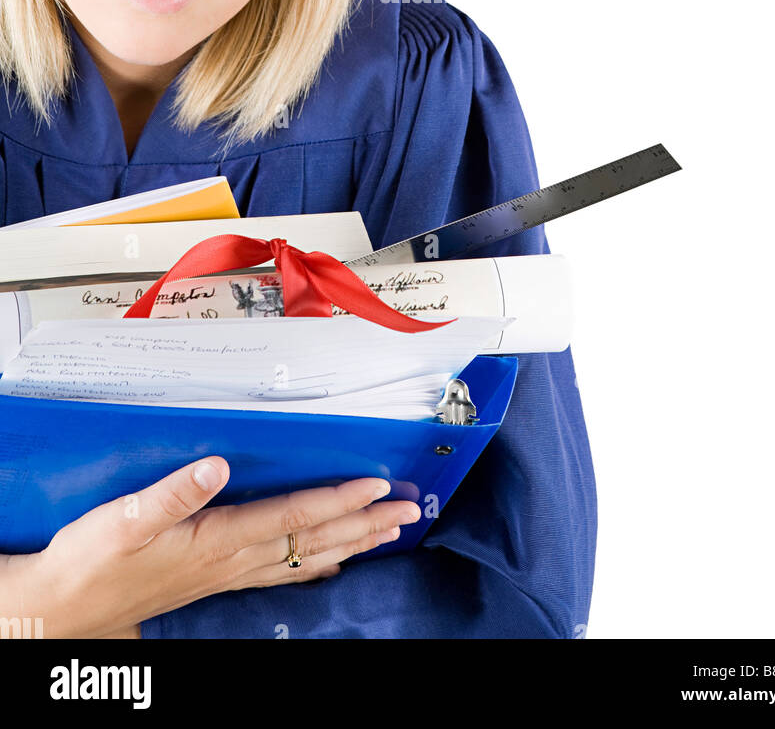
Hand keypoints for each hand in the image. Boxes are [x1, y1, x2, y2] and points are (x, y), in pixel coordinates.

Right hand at [1, 458, 418, 637]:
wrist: (67, 607)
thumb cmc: (95, 561)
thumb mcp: (125, 520)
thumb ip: (174, 491)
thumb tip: (218, 465)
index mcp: (219, 539)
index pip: (293, 517)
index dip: (338, 500)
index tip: (377, 484)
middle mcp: (234, 560)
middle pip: (314, 541)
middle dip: (365, 524)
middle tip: (410, 509)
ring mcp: (229, 574)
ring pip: (306, 558)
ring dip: (352, 543)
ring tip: (390, 531)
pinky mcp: (218, 579)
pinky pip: (282, 572)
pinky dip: (315, 565)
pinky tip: (332, 565)